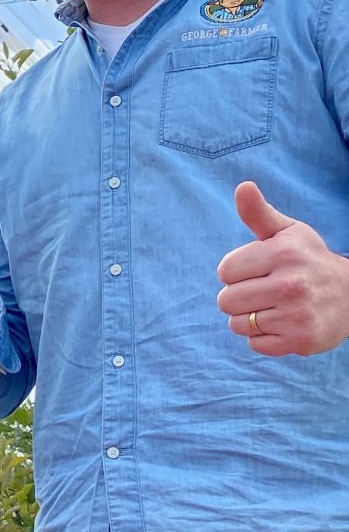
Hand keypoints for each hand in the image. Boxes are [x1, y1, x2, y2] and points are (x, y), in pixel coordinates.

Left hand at [217, 182, 348, 356]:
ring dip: (249, 319)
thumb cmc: (308, 259)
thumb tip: (242, 186)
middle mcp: (291, 283)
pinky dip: (263, 338)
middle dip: (239, 297)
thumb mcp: (288, 232)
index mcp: (283, 253)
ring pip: (237, 324)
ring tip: (274, 308)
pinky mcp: (301, 341)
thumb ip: (258, 213)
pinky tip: (283, 324)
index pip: (225, 271)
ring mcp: (297, 314)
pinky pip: (255, 345)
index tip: (258, 270)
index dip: (236, 271)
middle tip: (265, 292)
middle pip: (226, 300)